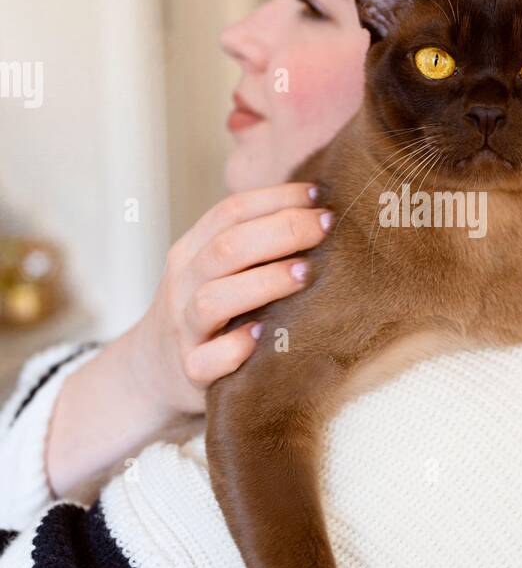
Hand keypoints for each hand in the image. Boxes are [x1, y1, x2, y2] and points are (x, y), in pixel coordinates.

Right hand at [128, 183, 332, 419]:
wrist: (150, 370)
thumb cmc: (206, 312)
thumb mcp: (215, 270)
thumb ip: (253, 244)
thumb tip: (319, 210)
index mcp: (192, 251)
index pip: (230, 212)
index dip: (276, 199)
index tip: (318, 196)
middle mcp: (183, 285)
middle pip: (225, 248)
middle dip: (280, 231)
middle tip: (324, 227)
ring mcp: (184, 329)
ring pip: (213, 300)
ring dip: (263, 283)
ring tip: (306, 273)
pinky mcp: (190, 371)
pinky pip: (207, 360)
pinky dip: (235, 348)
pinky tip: (264, 336)